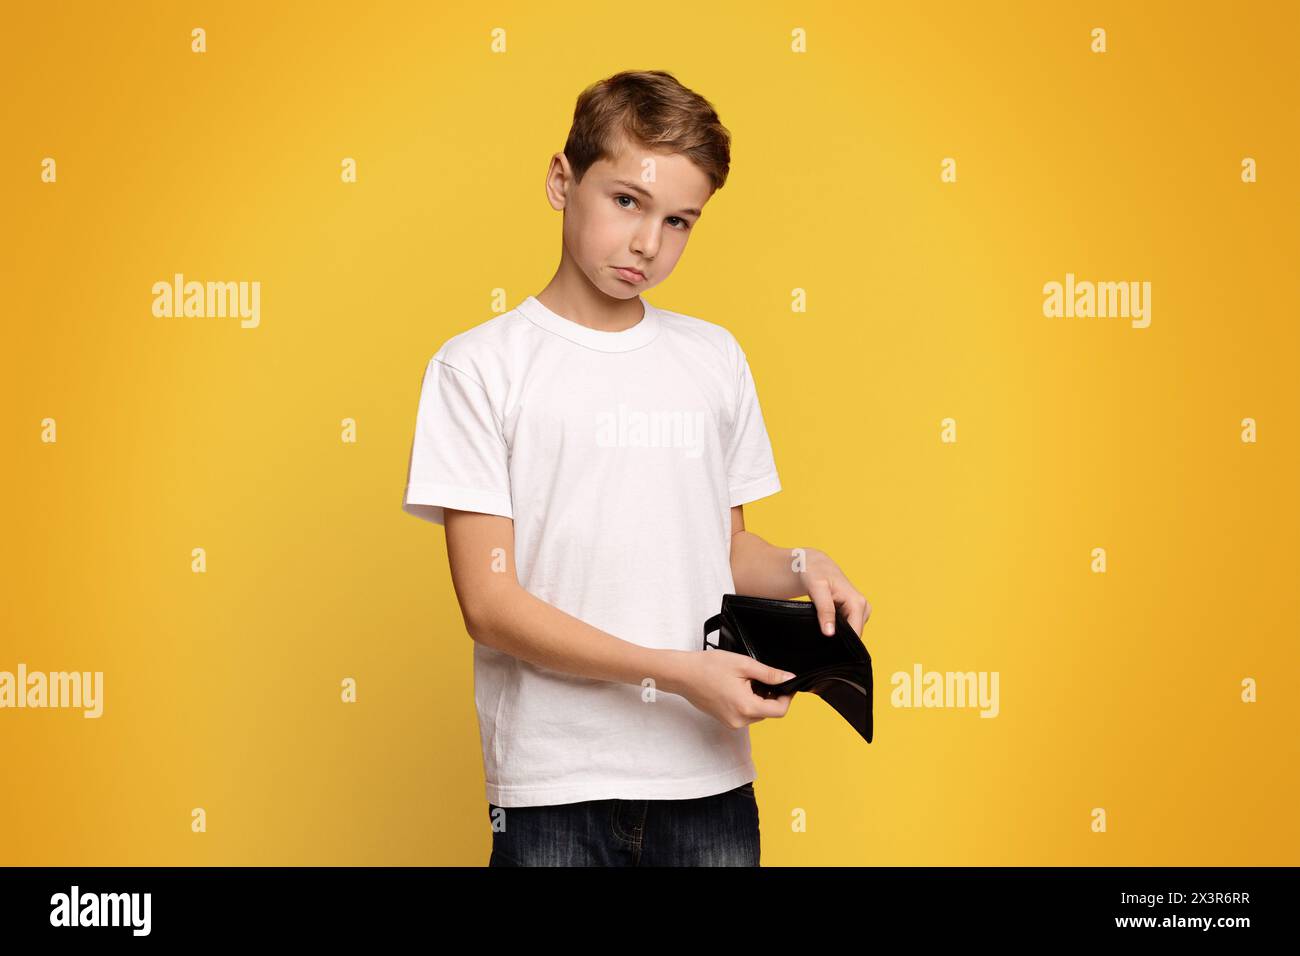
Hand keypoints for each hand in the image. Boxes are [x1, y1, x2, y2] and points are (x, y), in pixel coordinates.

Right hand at [666, 649, 795, 728]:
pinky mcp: (725, 720)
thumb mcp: (744, 665)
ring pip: (757, 713)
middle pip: (769, 712)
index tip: (786, 683)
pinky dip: (747, 702)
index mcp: (747, 707)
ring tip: (746, 680)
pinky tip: (738, 687)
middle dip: (771, 695)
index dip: (787, 697)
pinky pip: (745, 714)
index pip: (780, 710)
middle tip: (761, 676)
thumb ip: (769, 674)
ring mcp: (731, 722)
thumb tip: (789, 678)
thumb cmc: (708, 667)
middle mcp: (740, 720)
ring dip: (759, 698)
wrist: (683, 674)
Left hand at [798, 549, 870, 635]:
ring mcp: (861, 611)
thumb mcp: (817, 589)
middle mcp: (864, 607)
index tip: (827, 642)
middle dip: (839, 636)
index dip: (842, 641)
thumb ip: (825, 610)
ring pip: (851, 632)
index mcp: (858, 603)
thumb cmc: (816, 574)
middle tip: (821, 628)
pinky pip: (848, 627)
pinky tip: (827, 620)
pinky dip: (837, 627)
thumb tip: (830, 633)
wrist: (816, 566)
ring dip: (837, 631)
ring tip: (823, 621)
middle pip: (854, 635)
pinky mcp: (856, 613)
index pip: (855, 634)